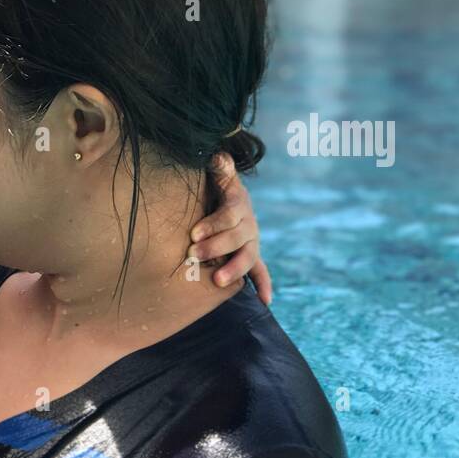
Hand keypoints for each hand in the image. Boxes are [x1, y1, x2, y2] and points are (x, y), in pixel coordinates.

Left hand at [188, 152, 272, 304]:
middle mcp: (248, 224)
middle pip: (238, 238)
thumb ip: (218, 167)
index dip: (214, 224)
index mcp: (238, 204)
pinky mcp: (250, 255)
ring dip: (235, 269)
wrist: (223, 199)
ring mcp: (251, 242)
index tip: (194, 234)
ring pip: (248, 256)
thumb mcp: (215, 175)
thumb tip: (218, 156)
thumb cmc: (211, 188)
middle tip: (193, 255)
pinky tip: (265, 301)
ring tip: (218, 281)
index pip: (230, 215)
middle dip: (216, 247)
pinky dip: (264, 285)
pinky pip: (260, 271)